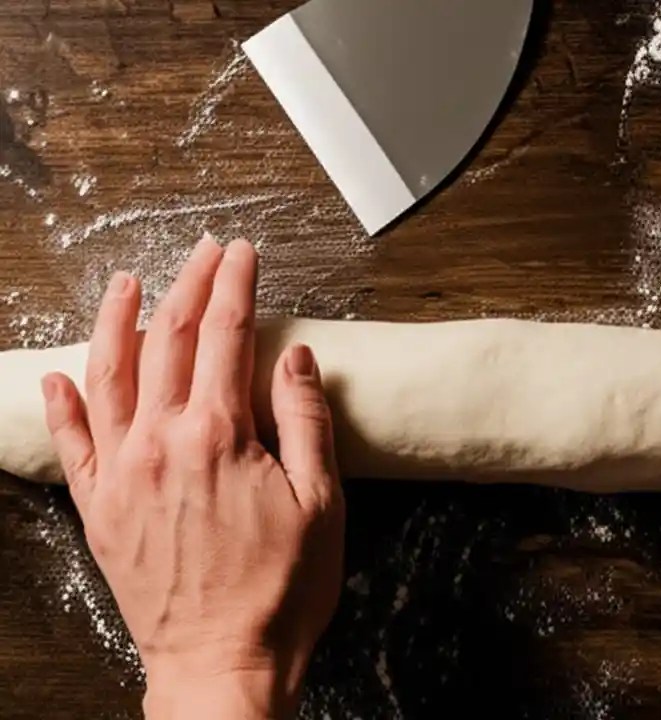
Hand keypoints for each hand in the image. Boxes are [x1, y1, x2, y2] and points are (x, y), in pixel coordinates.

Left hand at [39, 238, 345, 719]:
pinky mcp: (101, 509)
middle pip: (167, 340)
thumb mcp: (322, 502)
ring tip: (126, 284)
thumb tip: (295, 357)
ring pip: (109, 377)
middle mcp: (160, 443)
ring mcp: (122, 474)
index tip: (243, 253)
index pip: (224, 335)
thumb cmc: (280, 590)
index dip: (235, 285)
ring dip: (118, 322)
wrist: (223, 663)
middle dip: (187, 285)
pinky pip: (72, 445)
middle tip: (203, 252)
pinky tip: (61, 377)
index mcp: (218, 435)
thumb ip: (304, 420)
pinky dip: (64, 404)